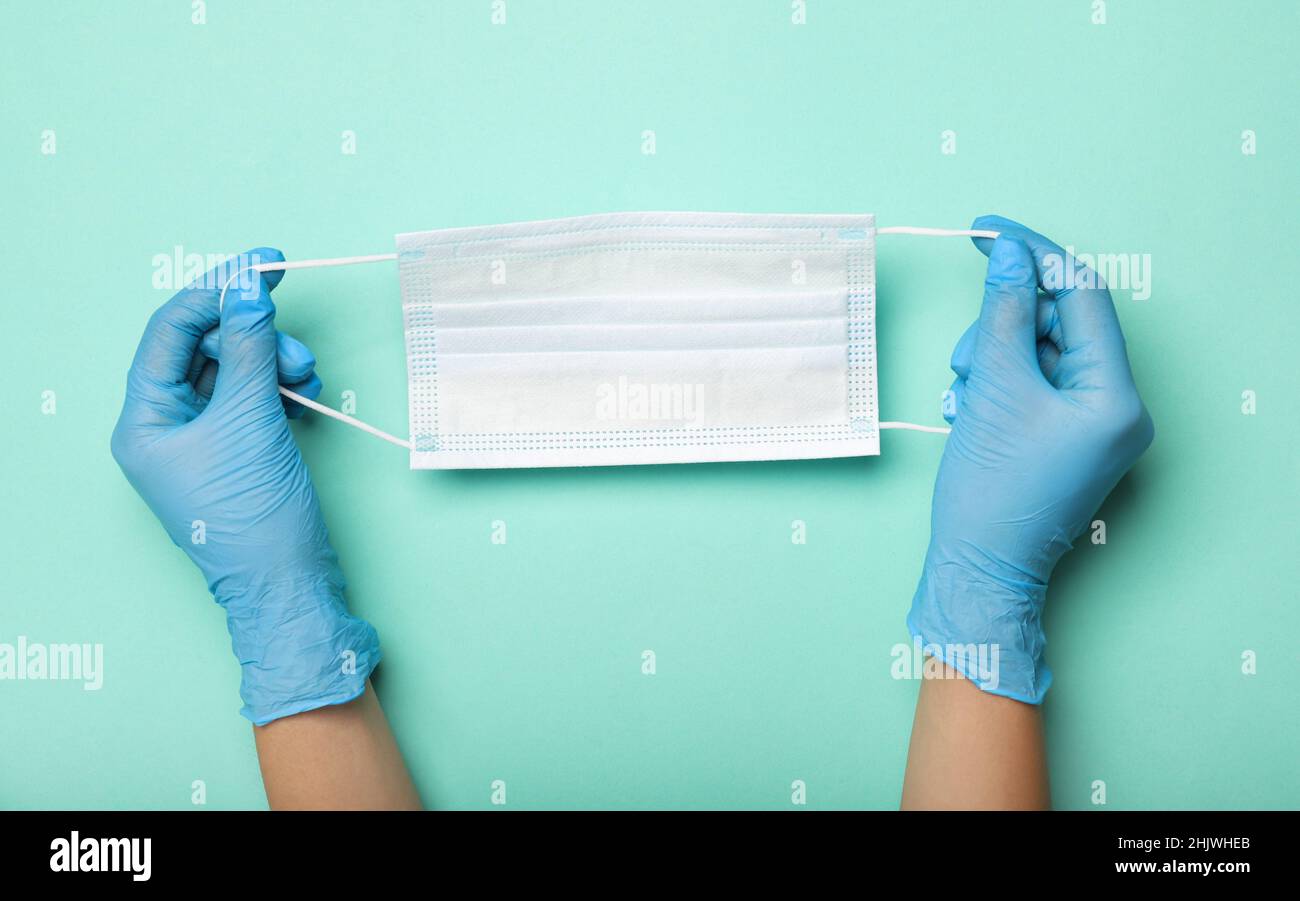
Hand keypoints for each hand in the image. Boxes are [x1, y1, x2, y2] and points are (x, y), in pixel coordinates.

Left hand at [111, 249, 379, 724]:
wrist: (290, 585)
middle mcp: (167, 427)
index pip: (170, 332)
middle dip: (256, 338)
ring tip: (306, 381)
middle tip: (295, 347)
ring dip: (275, 364)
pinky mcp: (241, 451)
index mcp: (145, 422)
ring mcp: (205, 440)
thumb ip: (249, 347)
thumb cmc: (254, 517)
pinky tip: (306, 400)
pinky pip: (257, 398)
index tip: (262, 262)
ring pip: (237, 371)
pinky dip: (283, 390)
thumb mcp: (250, 421)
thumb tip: (248, 287)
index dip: (216, 292)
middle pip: (207, 348)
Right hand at [907, 216, 1153, 702]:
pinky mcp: (1064, 438)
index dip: (1032, 254)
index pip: (1082, 294)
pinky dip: (998, 385)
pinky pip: (1033, 385)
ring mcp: (1092, 426)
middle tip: (966, 356)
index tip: (987, 229)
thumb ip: (1004, 311)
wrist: (979, 568)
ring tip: (966, 396)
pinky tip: (972, 410)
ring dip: (994, 358)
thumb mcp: (994, 387)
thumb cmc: (991, 491)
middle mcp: (1117, 408)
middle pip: (1060, 324)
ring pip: (1040, 353)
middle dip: (1004, 326)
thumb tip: (1010, 253)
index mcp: (1116, 395)